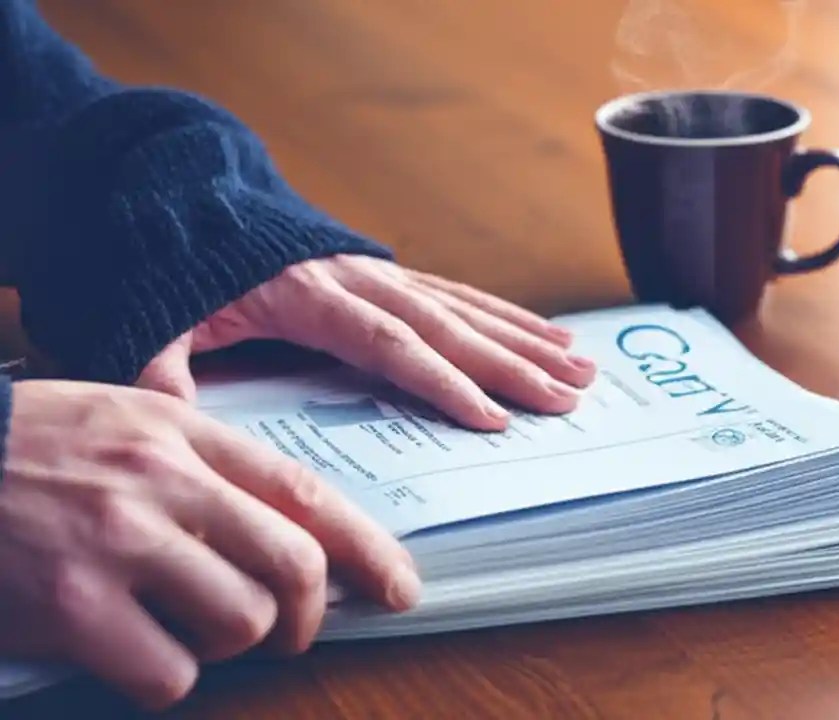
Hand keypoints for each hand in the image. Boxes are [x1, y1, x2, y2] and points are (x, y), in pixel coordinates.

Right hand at [0, 381, 419, 709]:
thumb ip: (202, 466)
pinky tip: (130, 652)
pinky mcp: (72, 604)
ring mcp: (118, 542)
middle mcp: (162, 481)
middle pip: (294, 564)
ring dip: (228, 644)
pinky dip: (164, 676)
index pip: (305, 493)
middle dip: (308, 616)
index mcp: (182, 433)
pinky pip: (170, 670)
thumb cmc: (23, 449)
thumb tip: (283, 532)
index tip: (399, 587)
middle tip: (291, 634)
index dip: (367, 548)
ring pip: (242, 620)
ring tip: (184, 630)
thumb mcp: (121, 424)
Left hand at [137, 256, 596, 428]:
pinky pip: (461, 295)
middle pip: (448, 324)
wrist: (194, 201)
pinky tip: (549, 335)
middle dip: (511, 364)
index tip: (490, 417)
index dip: (440, 381)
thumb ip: (161, 366)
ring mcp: (382, 273)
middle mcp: (361, 280)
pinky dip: (509, 315)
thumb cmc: (182, 271)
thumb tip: (171, 421)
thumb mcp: (158, 318)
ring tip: (582, 368)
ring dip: (527, 339)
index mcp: (311, 297)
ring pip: (467, 306)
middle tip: (566, 397)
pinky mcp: (391, 274)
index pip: (388, 343)